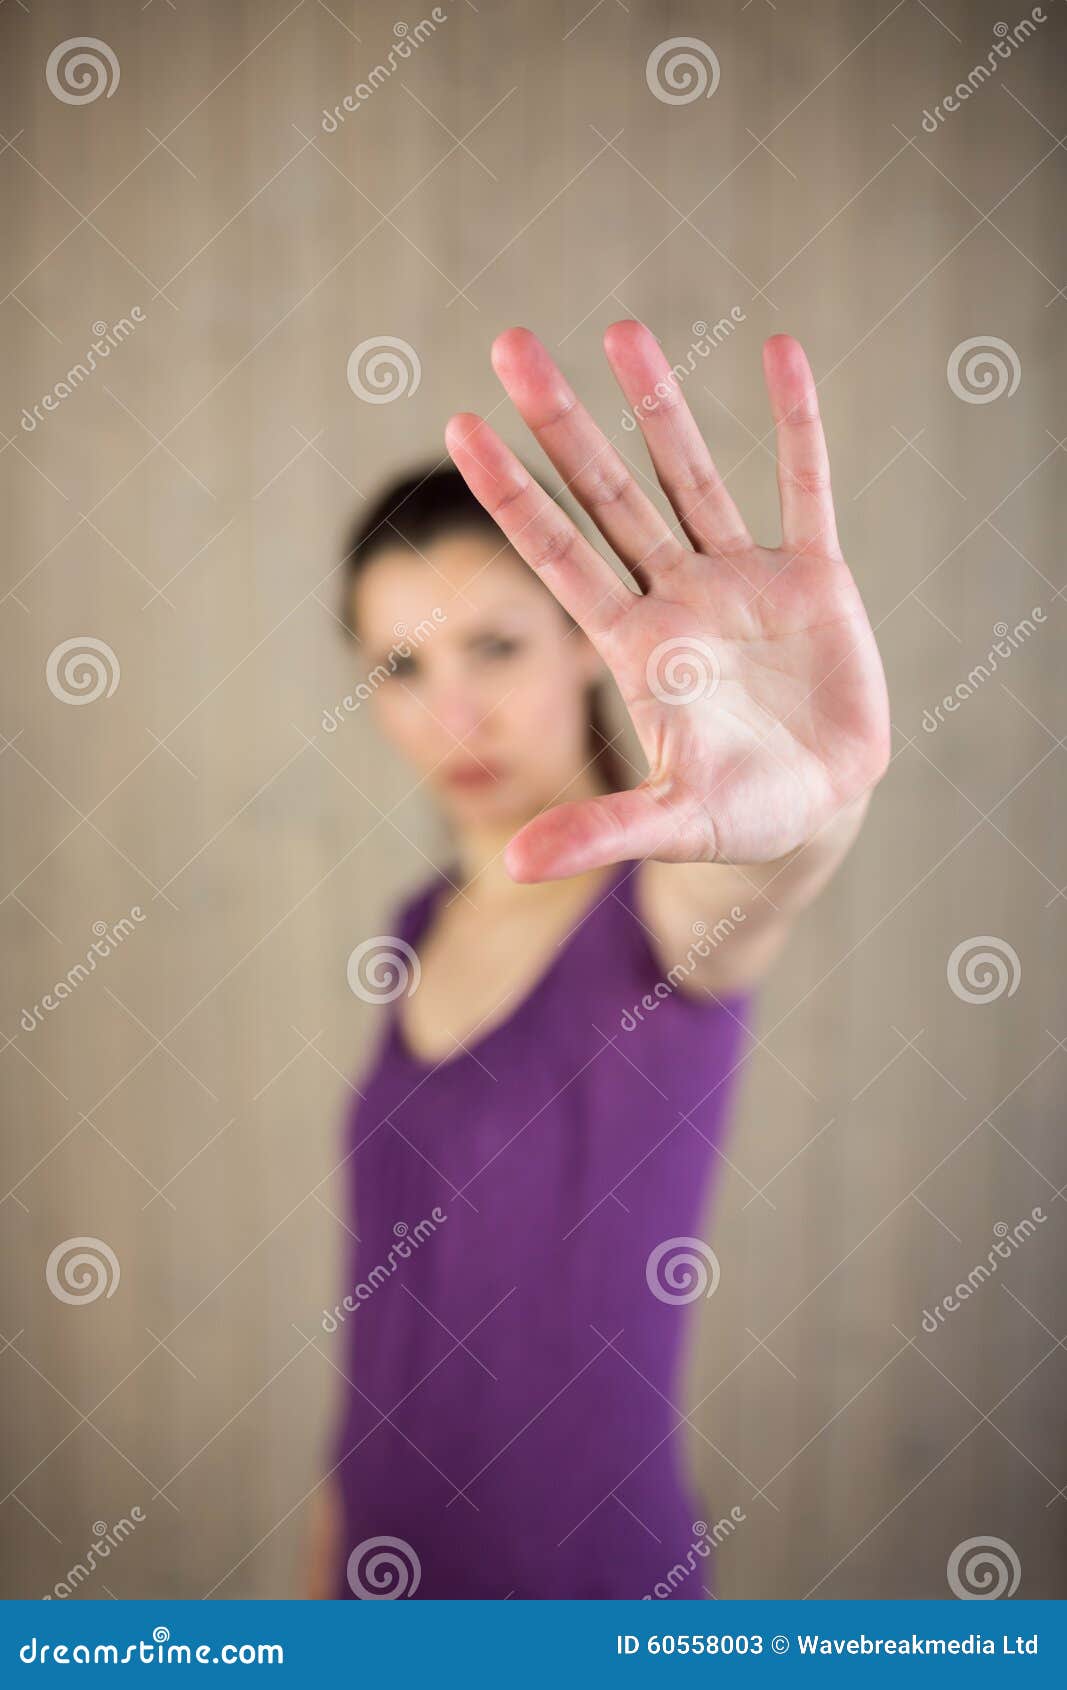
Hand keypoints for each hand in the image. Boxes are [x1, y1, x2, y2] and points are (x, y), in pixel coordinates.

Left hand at [445, 322, 889, 882]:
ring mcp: (742, 580)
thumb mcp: (672, 823)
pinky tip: (779, 349)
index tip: (460, 426)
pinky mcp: (813, 578)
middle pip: (608, 495)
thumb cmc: (736, 818)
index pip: (557, 554)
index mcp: (636, 646)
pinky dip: (796, 422)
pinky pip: (805, 486)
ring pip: (690, 476)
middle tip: (511, 342)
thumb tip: (513, 866)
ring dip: (659, 405)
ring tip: (621, 328)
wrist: (815, 810)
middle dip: (561, 423)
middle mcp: (676, 598)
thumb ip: (600, 831)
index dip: (512, 493)